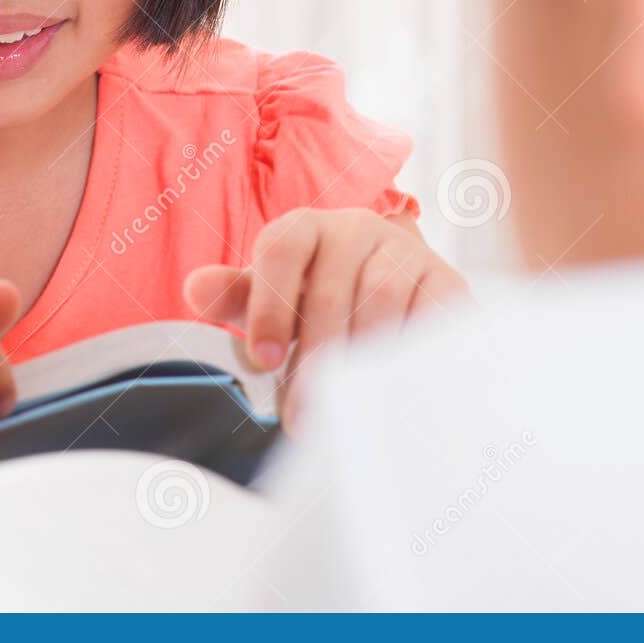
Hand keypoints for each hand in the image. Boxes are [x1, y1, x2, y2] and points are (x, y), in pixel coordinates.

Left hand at [183, 208, 466, 421]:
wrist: (397, 277)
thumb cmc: (321, 291)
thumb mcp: (275, 292)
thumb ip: (237, 295)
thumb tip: (196, 289)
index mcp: (305, 228)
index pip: (281, 249)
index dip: (269, 304)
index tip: (261, 361)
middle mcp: (356, 229)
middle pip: (330, 289)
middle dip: (312, 358)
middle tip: (301, 414)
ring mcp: (404, 252)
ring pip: (380, 300)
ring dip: (360, 359)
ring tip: (346, 410)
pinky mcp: (447, 281)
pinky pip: (431, 315)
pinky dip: (411, 352)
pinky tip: (395, 390)